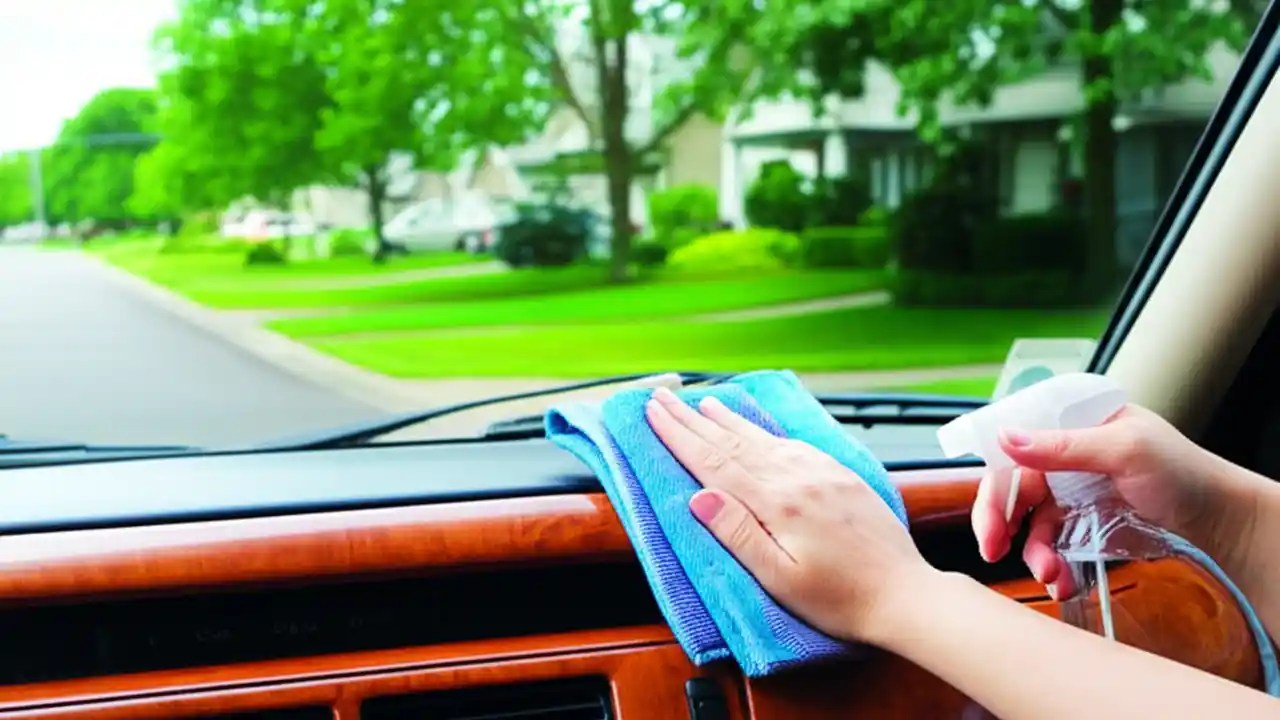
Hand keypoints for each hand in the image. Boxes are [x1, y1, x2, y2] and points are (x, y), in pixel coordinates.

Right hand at [644, 387, 932, 644]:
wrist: (905, 594)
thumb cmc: (841, 599)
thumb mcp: (780, 578)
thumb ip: (739, 534)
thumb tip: (699, 496)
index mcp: (778, 502)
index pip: (715, 462)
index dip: (680, 435)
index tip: (654, 412)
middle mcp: (798, 478)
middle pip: (733, 442)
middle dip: (694, 419)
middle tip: (663, 396)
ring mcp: (822, 473)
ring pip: (763, 438)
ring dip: (729, 419)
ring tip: (705, 402)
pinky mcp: (840, 476)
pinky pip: (793, 443)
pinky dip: (766, 430)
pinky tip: (758, 429)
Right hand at [972, 404, 1225, 598]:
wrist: (1220, 522)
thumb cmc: (1184, 472)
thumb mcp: (1125, 449)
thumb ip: (1064, 446)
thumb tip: (1005, 438)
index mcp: (1069, 425)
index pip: (1013, 447)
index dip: (994, 481)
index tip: (989, 518)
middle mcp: (1063, 457)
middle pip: (1012, 488)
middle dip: (1000, 523)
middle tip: (993, 551)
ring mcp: (1070, 493)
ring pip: (1029, 523)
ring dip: (1032, 552)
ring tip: (1051, 575)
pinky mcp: (1080, 525)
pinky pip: (1051, 546)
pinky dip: (1052, 566)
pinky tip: (1062, 581)